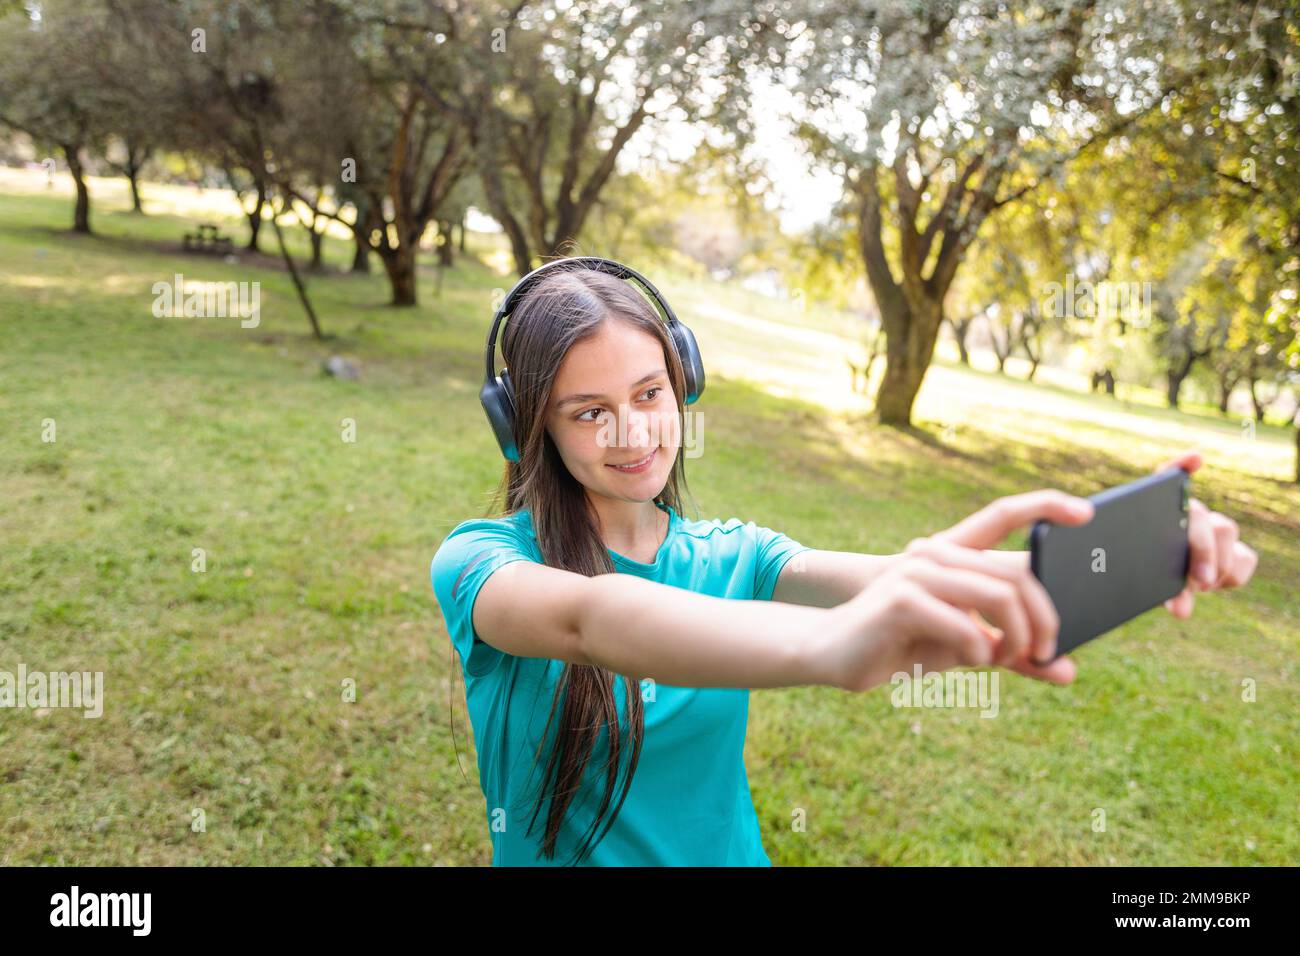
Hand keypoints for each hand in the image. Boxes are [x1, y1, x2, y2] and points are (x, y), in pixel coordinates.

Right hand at [819, 490, 1094, 691]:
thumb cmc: (903, 645)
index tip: (1088, 512)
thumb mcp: (965, 646)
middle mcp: (937, 553)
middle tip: (1044, 652)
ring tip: (1008, 659)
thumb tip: (1068, 671)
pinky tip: (972, 661)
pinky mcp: (902, 600)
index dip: (1045, 505)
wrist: (834, 654)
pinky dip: (980, 652)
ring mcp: (918, 572)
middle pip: (1018, 573)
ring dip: (1016, 637)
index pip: (1003, 515)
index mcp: (953, 553)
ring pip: (1000, 597)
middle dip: (1044, 618)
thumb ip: (1011, 652)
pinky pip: (967, 627)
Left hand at [1155, 450, 1258, 618]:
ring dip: (1219, 562)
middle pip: (1205, 516)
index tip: (1195, 459)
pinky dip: (1234, 574)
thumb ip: (1159, 592)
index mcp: (1157, 511)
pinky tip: (1216, 586)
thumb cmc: (1142, 577)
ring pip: (1228, 530)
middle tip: (1200, 581)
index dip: (1181, 465)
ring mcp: (1211, 530)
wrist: (1154, 584)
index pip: (1167, 477)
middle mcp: (1187, 514)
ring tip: (1202, 586)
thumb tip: (1184, 613)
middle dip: (1205, 549)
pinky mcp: (1230, 551)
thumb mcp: (1143, 581)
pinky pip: (1245, 557)